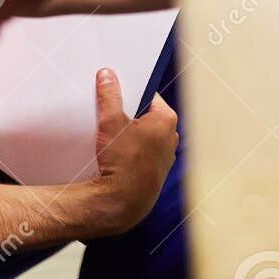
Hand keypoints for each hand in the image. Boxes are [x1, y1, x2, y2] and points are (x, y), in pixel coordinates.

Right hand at [82, 68, 178, 236]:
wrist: (122, 203)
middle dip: (129, 112)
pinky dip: (131, 149)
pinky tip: (114, 154)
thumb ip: (109, 96)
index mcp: (166, 120)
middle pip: (147, 115)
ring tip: (109, 135)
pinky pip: (143, 152)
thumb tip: (107, 75)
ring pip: (145, 135)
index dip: (131, 91)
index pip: (149, 95)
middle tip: (109, 113)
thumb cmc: (122, 162)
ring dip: (129, 132)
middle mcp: (171, 137)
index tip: (116, 91)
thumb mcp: (110, 122)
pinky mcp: (156, 171)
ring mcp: (165, 156)